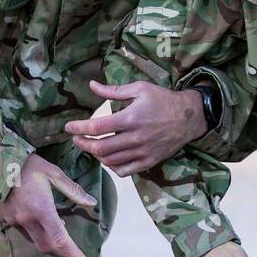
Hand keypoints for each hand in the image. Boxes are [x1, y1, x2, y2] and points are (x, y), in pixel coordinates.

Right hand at [0, 154, 96, 256]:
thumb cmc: (28, 165)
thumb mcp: (54, 173)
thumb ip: (73, 190)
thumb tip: (92, 203)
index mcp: (42, 210)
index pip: (60, 240)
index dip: (74, 255)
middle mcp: (27, 220)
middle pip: (47, 246)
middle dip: (62, 253)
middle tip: (74, 254)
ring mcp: (14, 221)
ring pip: (34, 241)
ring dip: (48, 243)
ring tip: (59, 236)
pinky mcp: (4, 219)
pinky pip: (22, 232)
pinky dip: (35, 232)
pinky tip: (39, 224)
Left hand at [65, 81, 207, 176]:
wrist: (188, 117)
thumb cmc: (163, 100)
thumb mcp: (139, 89)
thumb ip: (113, 90)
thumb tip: (91, 85)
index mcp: (130, 118)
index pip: (97, 127)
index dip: (79, 128)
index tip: (69, 127)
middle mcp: (134, 138)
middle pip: (99, 148)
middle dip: (83, 144)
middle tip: (77, 139)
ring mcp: (142, 152)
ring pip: (110, 161)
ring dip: (96, 154)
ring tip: (92, 146)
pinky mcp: (148, 162)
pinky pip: (124, 171)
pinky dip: (112, 167)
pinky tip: (109, 158)